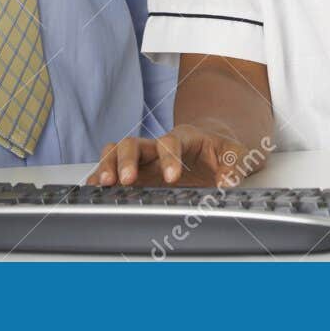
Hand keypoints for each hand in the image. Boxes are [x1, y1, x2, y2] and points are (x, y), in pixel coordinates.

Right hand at [88, 124, 266, 188]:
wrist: (210, 148)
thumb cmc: (220, 150)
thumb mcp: (237, 154)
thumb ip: (235, 166)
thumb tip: (228, 181)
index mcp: (184, 138)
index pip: (171, 141)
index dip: (169, 158)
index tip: (171, 178)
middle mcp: (157, 146)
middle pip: (134, 143)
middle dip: (127, 160)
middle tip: (127, 180)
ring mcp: (143, 160)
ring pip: (116, 153)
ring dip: (107, 167)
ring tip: (102, 185)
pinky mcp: (134, 173)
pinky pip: (110, 170)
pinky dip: (99, 178)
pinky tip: (92, 192)